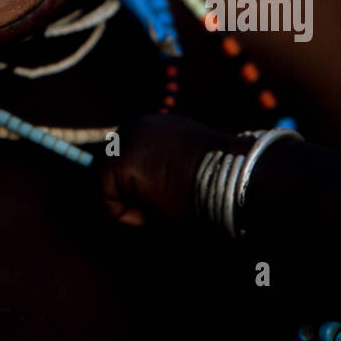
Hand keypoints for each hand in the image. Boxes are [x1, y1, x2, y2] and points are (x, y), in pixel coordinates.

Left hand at [100, 114, 242, 225]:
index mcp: (155, 127)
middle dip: (132, 195)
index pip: (128, 162)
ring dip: (133, 205)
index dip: (141, 190)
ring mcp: (125, 139)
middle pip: (111, 172)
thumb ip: (163, 172)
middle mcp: (136, 126)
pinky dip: (127, 215)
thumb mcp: (189, 171)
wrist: (233, 175)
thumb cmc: (220, 183)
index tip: (167, 199)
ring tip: (166, 204)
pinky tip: (158, 207)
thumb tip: (142, 194)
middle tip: (166, 204)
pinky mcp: (119, 159)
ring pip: (108, 186)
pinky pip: (107, 199)